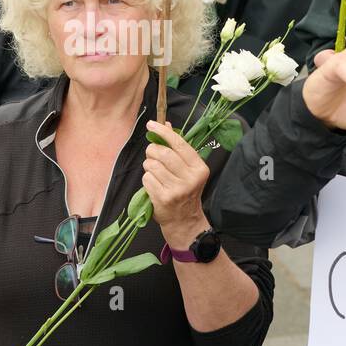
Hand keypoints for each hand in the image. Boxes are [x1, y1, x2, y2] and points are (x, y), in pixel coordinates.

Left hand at [143, 119, 211, 248]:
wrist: (184, 221)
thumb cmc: (185, 191)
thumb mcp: (188, 170)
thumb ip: (177, 147)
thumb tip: (166, 124)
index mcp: (199, 168)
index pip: (179, 144)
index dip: (163, 132)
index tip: (151, 125)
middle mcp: (190, 178)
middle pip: (163, 153)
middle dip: (152, 151)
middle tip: (152, 155)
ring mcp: (177, 189)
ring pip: (152, 165)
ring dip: (148, 166)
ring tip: (154, 172)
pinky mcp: (163, 198)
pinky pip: (147, 179)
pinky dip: (147, 179)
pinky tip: (154, 185)